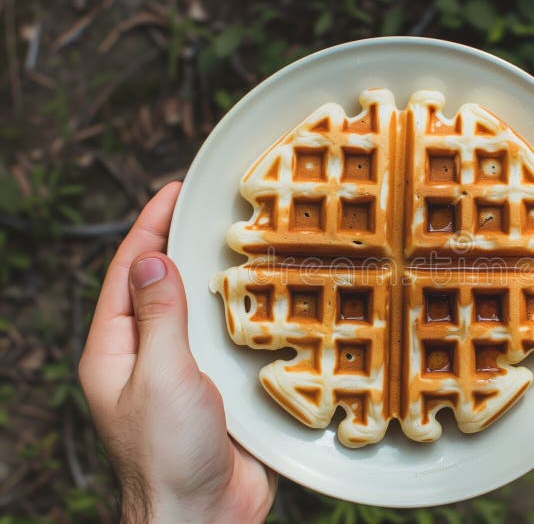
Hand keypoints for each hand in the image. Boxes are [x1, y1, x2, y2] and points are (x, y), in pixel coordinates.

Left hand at [78, 182, 275, 522]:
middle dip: (183, 245)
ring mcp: (183, 372)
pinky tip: (269, 296)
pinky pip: (228, 339)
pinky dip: (244, 314)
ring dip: (217, 278)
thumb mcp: (159, 377)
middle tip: (216, 209)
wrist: (204, 516)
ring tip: (246, 242)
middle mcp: (146, 357)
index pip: (126, 274)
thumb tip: (149, 262)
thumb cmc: (167, 455)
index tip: (173, 191)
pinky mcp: (218, 387)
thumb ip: (158, 319)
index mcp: (115, 351)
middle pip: (162, 286)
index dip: (147, 228)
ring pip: (199, 311)